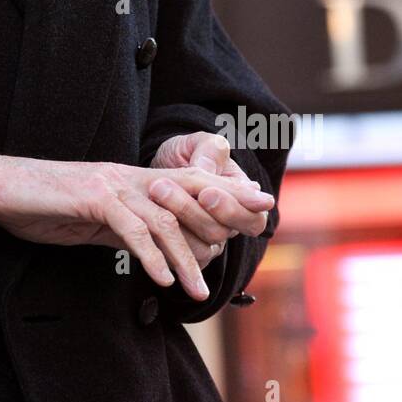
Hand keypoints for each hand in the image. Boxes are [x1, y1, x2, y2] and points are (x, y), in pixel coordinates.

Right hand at [0, 148, 274, 300]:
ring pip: (164, 219)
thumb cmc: (43, 204)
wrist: (1, 187)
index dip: (227, 195)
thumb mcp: (93, 218)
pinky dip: (150, 256)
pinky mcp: (92, 200)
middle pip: (190, 194)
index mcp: (132, 181)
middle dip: (226, 214)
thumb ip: (125, 226)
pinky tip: (161, 280)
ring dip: (186, 258)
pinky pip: (130, 229)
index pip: (190, 185)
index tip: (260, 208)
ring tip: (199, 292)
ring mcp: (112, 187)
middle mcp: (128, 178)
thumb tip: (154, 247)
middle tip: (255, 234)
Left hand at [147, 131, 270, 246]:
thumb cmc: (184, 155)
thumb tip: (210, 171)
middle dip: (192, 211)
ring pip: (199, 246)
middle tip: (165, 188)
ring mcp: (206, 244)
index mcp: (241, 201)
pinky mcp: (184, 256)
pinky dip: (162, 236)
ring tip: (155, 190)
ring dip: (174, 218)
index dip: (233, 210)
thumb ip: (211, 150)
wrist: (154, 171)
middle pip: (221, 232)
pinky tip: (147, 214)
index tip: (206, 192)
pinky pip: (178, 258)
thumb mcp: (197, 143)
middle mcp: (227, 226)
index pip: (254, 218)